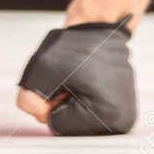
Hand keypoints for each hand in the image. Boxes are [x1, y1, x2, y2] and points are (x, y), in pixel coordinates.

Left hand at [14, 14, 136, 135]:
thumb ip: (29, 98)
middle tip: (71, 78)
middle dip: (60, 103)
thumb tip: (36, 115)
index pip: (58, 125)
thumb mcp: (42, 68)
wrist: (101, 26)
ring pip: (76, 121)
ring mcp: (124, 116)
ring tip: (79, 79)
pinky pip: (86, 113)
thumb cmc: (77, 44)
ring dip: (69, 101)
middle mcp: (122, 122)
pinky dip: (79, 99)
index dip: (51, 100)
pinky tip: (86, 82)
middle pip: (69, 127)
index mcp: (108, 117)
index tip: (64, 79)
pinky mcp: (120, 108)